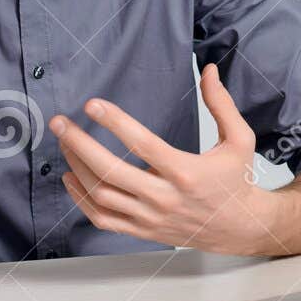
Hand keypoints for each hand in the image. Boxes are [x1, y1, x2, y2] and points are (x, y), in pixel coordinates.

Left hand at [49, 63, 282, 255]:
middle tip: (60, 123)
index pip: (143, 145)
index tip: (92, 104)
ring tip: (65, 143)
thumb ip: (221, 103)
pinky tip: (71, 177)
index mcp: (187, 172)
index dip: (115, 122)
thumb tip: (208, 70)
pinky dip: (81, 199)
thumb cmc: (236, 181)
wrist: (239, 227)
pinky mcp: (143, 231)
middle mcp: (165, 198)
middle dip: (79, 144)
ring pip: (102, 195)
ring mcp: (151, 217)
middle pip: (111, 172)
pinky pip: (103, 218)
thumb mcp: (240, 139)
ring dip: (77, 167)